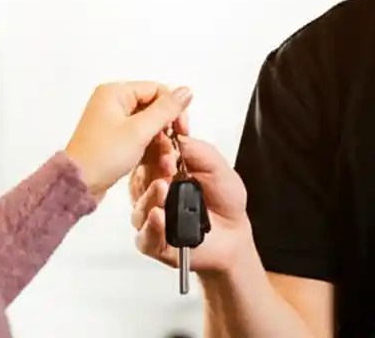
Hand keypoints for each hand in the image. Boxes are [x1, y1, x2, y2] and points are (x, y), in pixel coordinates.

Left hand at [63, 82, 191, 202]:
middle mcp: (113, 102)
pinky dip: (149, 148)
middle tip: (176, 148)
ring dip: (161, 143)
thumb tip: (186, 90)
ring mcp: (113, 122)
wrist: (77, 184)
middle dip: (167, 130)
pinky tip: (157, 163)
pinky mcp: (114, 139)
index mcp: (115, 93)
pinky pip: (139, 137)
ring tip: (167, 163)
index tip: (182, 130)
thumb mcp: (140, 130)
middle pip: (154, 108)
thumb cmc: (104, 155)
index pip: (157, 90)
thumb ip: (166, 109)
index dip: (173, 109)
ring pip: (148, 125)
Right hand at [131, 135, 252, 275]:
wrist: (234, 235)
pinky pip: (145, 235)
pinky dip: (151, 226)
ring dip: (150, 196)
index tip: (166, 135)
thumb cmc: (225, 201)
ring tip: (162, 187)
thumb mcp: (217, 167)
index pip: (151, 152)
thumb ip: (198, 150)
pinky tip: (159, 216)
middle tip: (166, 161)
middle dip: (153, 168)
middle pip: (141, 177)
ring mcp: (151, 216)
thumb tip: (177, 133)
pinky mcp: (152, 241)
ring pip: (140, 206)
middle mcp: (153, 191)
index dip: (157, 143)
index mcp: (165, 169)